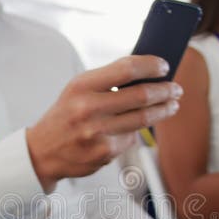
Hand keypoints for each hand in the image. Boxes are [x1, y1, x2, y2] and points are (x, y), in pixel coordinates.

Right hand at [26, 55, 183, 190]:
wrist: (42, 152)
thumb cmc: (65, 116)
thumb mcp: (77, 90)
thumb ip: (107, 81)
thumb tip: (148, 74)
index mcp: (82, 86)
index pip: (126, 69)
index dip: (151, 66)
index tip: (164, 66)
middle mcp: (89, 109)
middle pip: (141, 96)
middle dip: (165, 91)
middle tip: (176, 89)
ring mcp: (98, 133)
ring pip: (143, 119)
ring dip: (163, 110)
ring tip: (171, 105)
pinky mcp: (105, 153)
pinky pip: (131, 138)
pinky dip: (135, 132)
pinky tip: (133, 128)